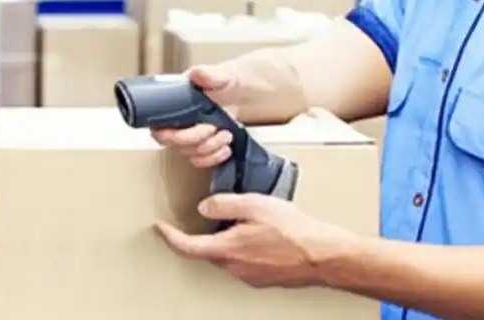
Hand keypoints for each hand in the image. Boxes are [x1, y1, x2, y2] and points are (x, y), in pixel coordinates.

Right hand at [149, 65, 242, 168]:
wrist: (235, 94)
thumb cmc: (221, 84)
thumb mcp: (216, 76)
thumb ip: (206, 74)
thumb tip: (197, 73)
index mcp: (171, 108)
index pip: (158, 130)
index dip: (171, 135)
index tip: (193, 125)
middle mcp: (175, 126)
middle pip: (175, 145)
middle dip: (197, 140)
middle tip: (213, 127)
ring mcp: (188, 140)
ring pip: (190, 155)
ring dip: (210, 148)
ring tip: (225, 135)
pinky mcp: (200, 149)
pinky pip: (201, 162)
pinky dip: (215, 158)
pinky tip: (225, 148)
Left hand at [155, 193, 353, 288]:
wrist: (321, 255)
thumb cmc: (294, 231)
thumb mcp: (254, 204)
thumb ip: (224, 204)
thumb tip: (205, 207)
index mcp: (227, 249)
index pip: (187, 246)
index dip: (170, 236)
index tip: (161, 228)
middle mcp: (234, 267)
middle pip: (208, 250)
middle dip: (207, 234)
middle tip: (221, 215)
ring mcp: (248, 276)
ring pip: (227, 255)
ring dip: (229, 240)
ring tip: (250, 223)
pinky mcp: (262, 278)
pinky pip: (244, 261)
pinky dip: (245, 248)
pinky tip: (263, 236)